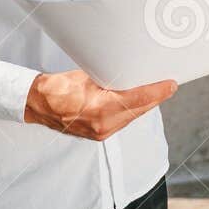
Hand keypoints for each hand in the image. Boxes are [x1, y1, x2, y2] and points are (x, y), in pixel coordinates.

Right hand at [23, 70, 176, 139]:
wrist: (38, 104)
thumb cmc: (59, 87)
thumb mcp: (88, 77)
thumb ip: (111, 79)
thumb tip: (132, 74)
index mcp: (100, 109)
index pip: (137, 100)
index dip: (157, 92)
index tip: (171, 85)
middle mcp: (103, 125)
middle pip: (138, 111)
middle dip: (155, 98)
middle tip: (169, 86)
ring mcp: (100, 133)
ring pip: (131, 117)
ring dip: (144, 105)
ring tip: (157, 92)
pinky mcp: (98, 134)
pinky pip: (122, 122)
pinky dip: (131, 111)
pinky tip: (138, 102)